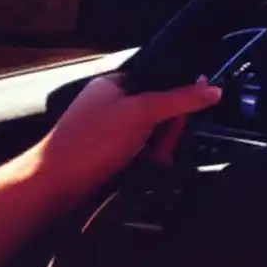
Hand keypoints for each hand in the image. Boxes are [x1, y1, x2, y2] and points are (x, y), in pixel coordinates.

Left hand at [34, 74, 220, 197]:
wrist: (53, 187)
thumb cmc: (88, 143)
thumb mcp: (142, 113)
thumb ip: (180, 99)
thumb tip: (213, 90)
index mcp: (114, 84)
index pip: (160, 79)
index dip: (177, 96)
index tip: (188, 110)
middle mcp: (110, 106)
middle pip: (160, 111)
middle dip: (168, 129)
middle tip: (163, 141)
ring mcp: (108, 133)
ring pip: (152, 136)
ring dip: (158, 149)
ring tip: (150, 160)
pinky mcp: (108, 157)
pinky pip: (141, 155)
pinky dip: (147, 163)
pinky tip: (143, 170)